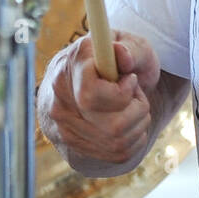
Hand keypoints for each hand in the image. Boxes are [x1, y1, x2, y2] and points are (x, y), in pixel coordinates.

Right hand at [39, 30, 160, 172]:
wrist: (99, 84)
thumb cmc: (117, 60)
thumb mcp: (129, 43)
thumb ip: (130, 48)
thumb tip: (123, 56)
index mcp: (67, 68)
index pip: (91, 95)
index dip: (121, 92)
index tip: (130, 79)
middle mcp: (58, 102)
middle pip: (112, 126)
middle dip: (137, 109)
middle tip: (136, 94)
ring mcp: (64, 130)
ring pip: (118, 141)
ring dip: (139, 123)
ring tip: (135, 105)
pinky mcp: (75, 149)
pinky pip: (119, 153)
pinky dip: (135, 138)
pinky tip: (130, 121)